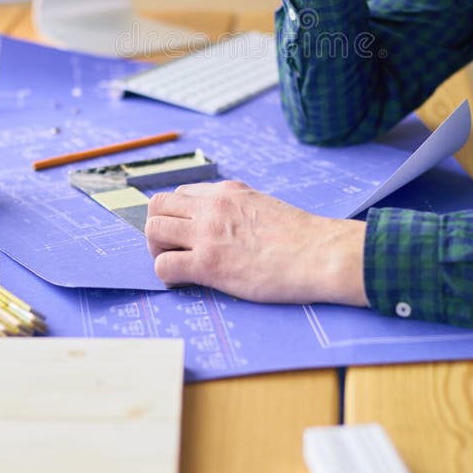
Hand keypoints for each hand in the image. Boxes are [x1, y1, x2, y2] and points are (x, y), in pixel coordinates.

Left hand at [145, 179, 367, 304]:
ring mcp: (208, 233)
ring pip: (153, 231)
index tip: (184, 233)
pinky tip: (184, 281)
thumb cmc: (300, 237)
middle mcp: (212, 206)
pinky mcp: (209, 263)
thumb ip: (237, 207)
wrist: (319, 253)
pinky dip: (167, 275)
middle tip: (173, 250)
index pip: (179, 194)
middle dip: (158, 229)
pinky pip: (163, 265)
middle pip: (157, 206)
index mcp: (226, 191)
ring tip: (177, 266)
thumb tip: (224, 221)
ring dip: (158, 250)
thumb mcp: (263, 204)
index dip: (176, 215)